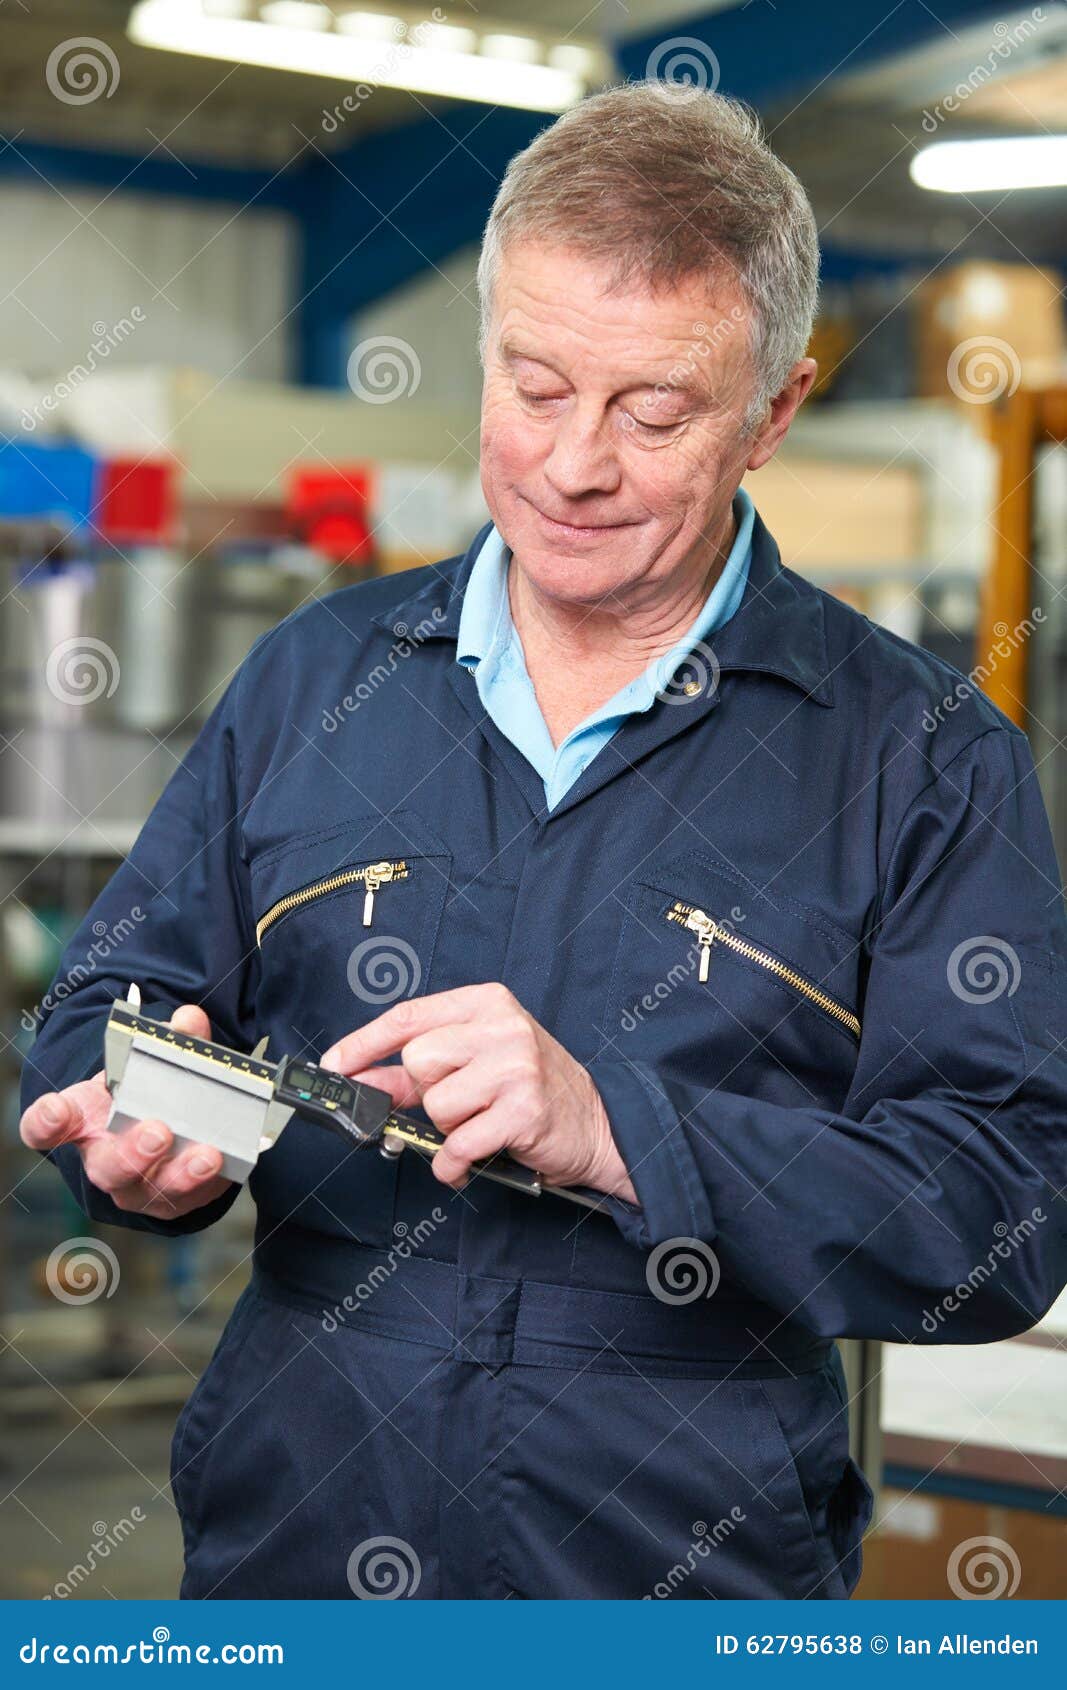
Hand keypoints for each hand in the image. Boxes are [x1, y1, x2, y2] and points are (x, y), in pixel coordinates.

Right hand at [20, 1004, 233, 1221]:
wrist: (166, 1127)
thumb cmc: (145, 1093)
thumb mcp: (148, 1062)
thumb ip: (168, 1039)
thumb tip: (188, 1021)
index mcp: (82, 1122)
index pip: (45, 1126)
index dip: (47, 1121)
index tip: (58, 1110)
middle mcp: (104, 1161)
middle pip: (107, 1169)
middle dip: (133, 1155)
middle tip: (158, 1132)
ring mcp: (140, 1188)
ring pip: (153, 1193)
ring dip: (181, 1176)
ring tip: (206, 1155)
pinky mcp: (178, 1201)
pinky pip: (193, 1199)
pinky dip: (211, 1183)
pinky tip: (227, 1164)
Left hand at [321, 983, 637, 1201]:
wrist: (599, 1125)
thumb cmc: (533, 1091)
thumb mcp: (481, 1061)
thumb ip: (421, 1069)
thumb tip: (362, 1077)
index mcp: (487, 1004)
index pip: (409, 1016)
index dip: (364, 1042)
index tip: (335, 1062)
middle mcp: (502, 1027)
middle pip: (418, 1061)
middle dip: (427, 1093)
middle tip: (460, 1104)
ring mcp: (515, 1067)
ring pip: (436, 1104)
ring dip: (448, 1128)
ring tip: (480, 1124)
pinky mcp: (523, 1110)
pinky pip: (457, 1144)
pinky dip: (454, 1164)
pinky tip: (470, 1160)